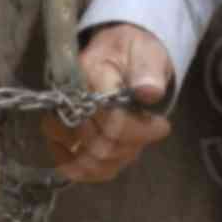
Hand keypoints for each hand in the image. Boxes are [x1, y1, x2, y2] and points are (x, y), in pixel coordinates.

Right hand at [44, 24, 174, 183]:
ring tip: (134, 143)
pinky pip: (68, 164)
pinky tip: (115, 159)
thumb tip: (149, 92)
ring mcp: (59, 116)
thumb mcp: (147, 52)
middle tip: (150, 131)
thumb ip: (149, 71)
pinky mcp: (58, 133)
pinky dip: (94, 170)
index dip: (138, 130)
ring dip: (115, 159)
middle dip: (130, 145)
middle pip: (97, 142)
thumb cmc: (133, 52)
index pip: (109, 117)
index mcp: (88, 72)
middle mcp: (67, 96)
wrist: (118, 51)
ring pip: (82, 159)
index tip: (162, 125)